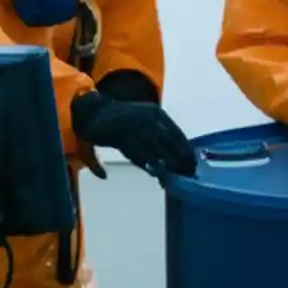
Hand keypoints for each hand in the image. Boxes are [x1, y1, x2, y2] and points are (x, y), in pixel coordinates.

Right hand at [71, 91, 196, 179]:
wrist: (94, 112)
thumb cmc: (122, 121)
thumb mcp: (143, 123)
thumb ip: (157, 137)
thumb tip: (171, 157)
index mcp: (155, 112)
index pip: (176, 132)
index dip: (185, 148)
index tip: (193, 161)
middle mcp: (147, 117)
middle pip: (168, 141)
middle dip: (180, 157)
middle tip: (188, 172)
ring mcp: (134, 125)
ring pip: (154, 149)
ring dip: (166, 163)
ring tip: (175, 175)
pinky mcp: (120, 136)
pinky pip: (137, 153)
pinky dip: (147, 164)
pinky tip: (155, 173)